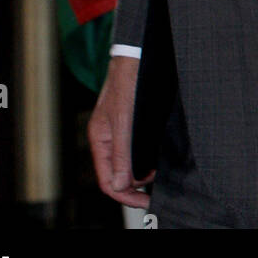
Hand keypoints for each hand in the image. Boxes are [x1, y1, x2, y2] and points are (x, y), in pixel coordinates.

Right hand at [87, 55, 152, 208]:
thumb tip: (121, 184)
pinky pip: (135, 150)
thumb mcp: (124, 120)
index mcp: (100, 139)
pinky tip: (155, 161)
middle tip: (153, 193)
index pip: (107, 180)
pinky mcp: (132, 124)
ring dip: (140, 174)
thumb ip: (122, 153)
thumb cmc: (128, 81)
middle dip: (134, 186)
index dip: (125, 195)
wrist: (138, 55)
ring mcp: (120, 132)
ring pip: (127, 164)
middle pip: (117, 174)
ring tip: (156, 177)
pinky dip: (144, 160)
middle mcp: (108, 138)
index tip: (144, 202)